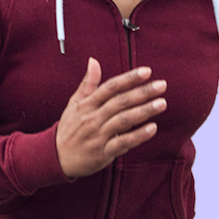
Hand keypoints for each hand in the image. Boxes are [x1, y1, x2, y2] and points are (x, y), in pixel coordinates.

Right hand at [55, 58, 166, 178]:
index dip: (129, 78)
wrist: (57, 157)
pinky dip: (138, 135)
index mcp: (87, 104)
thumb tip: (93, 61)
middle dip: (142, 92)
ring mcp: (98, 135)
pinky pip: (122, 143)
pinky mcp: (103, 152)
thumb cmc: (69, 128)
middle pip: (120, 102)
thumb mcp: (74, 103)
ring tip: (161, 103)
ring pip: (123, 120)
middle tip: (162, 85)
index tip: (147, 71)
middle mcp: (92, 118)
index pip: (110, 87)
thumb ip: (88, 83)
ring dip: (143, 111)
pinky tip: (152, 128)